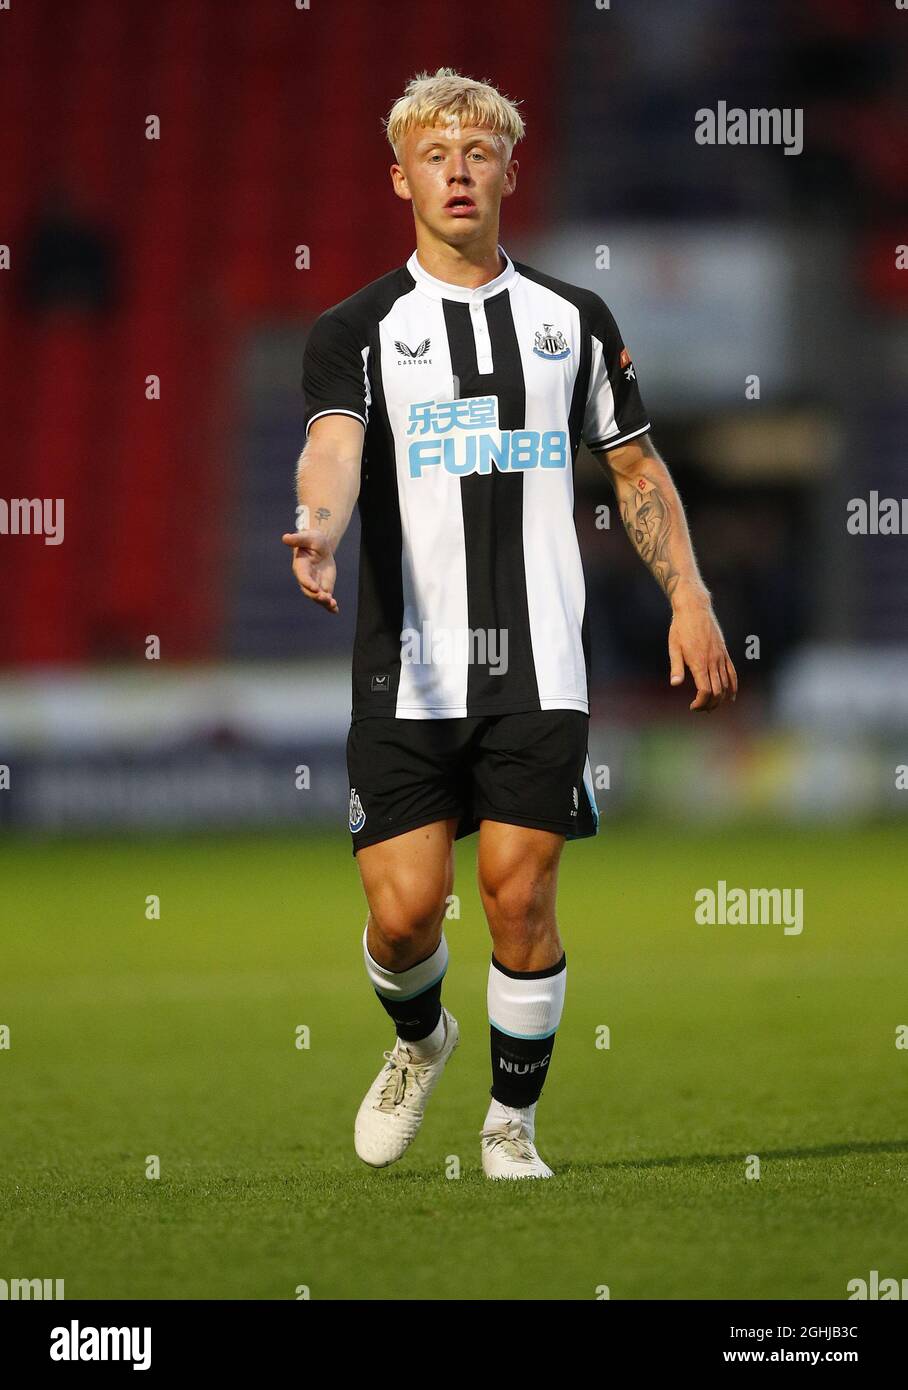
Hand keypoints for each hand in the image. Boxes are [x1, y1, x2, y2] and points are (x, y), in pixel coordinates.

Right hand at [281, 529, 337, 613]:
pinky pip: (326, 598)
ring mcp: (315, 584)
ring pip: (317, 597)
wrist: (320, 547)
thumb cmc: (311, 540)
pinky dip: (330, 606)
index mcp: (300, 567)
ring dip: (324, 602)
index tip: (316, 588)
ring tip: (333, 605)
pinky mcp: (323, 587)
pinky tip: (335, 611)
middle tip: (326, 598)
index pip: (303, 577)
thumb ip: (297, 539)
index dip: (308, 583)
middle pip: (309, 591)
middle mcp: (306, 578)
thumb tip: (285, 537)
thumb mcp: (307, 537)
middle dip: (317, 596)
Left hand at [668, 584, 736, 711]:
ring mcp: (721, 657)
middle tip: (700, 709)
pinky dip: (733, 686)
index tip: (692, 706)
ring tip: (711, 705)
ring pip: (726, 684)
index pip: (705, 691)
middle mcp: (712, 662)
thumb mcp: (674, 647)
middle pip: (717, 691)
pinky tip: (731, 696)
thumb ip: (676, 667)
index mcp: (699, 662)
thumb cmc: (680, 627)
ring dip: (720, 698)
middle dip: (710, 704)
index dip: (700, 703)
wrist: (694, 609)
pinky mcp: (724, 653)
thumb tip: (675, 684)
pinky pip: (732, 673)